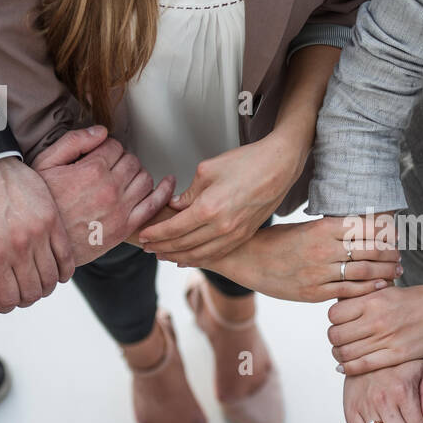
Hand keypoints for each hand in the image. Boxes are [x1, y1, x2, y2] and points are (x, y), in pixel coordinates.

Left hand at [0, 155, 72, 311]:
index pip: (9, 296)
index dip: (5, 305)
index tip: (2, 302)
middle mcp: (21, 246)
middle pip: (33, 291)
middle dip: (25, 299)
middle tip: (18, 294)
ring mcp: (41, 234)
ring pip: (51, 278)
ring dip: (44, 288)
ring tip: (34, 283)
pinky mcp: (54, 221)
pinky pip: (67, 257)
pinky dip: (64, 271)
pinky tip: (55, 273)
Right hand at [33, 127, 176, 265]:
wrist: (40, 240)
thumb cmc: (42, 204)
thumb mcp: (46, 164)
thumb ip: (74, 142)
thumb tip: (102, 131)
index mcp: (92, 170)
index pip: (115, 146)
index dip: (108, 148)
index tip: (102, 154)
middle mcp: (110, 188)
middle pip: (132, 161)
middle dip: (123, 160)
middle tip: (112, 167)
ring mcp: (120, 209)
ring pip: (145, 179)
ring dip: (138, 174)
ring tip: (126, 177)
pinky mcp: (126, 227)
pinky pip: (154, 204)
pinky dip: (164, 191)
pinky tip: (168, 182)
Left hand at [138, 132, 303, 263]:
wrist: (279, 167)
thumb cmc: (247, 163)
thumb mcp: (208, 169)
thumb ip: (189, 192)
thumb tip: (176, 206)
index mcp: (209, 208)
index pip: (174, 228)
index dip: (156, 233)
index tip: (144, 235)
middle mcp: (222, 227)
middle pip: (183, 245)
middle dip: (162, 247)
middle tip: (147, 248)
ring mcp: (234, 234)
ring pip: (199, 254)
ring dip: (178, 257)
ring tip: (163, 256)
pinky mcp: (244, 236)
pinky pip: (217, 254)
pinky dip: (199, 259)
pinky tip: (188, 259)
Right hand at [199, 219, 401, 301]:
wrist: (246, 260)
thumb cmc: (277, 241)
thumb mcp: (304, 228)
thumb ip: (331, 230)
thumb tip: (363, 227)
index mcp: (321, 228)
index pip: (365, 228)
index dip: (386, 233)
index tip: (396, 235)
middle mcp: (322, 250)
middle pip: (369, 250)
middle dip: (390, 253)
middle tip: (400, 255)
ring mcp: (318, 273)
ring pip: (363, 271)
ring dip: (384, 271)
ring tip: (396, 270)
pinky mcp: (313, 293)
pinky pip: (348, 291)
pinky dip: (368, 288)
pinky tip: (380, 286)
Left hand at [328, 283, 422, 374]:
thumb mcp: (391, 290)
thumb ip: (367, 298)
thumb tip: (345, 304)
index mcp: (374, 300)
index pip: (334, 313)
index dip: (333, 320)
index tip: (339, 323)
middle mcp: (376, 319)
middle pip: (336, 335)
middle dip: (334, 339)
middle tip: (339, 340)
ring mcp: (385, 339)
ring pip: (345, 353)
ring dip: (339, 355)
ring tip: (343, 353)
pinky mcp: (395, 356)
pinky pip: (361, 366)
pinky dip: (348, 368)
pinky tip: (347, 366)